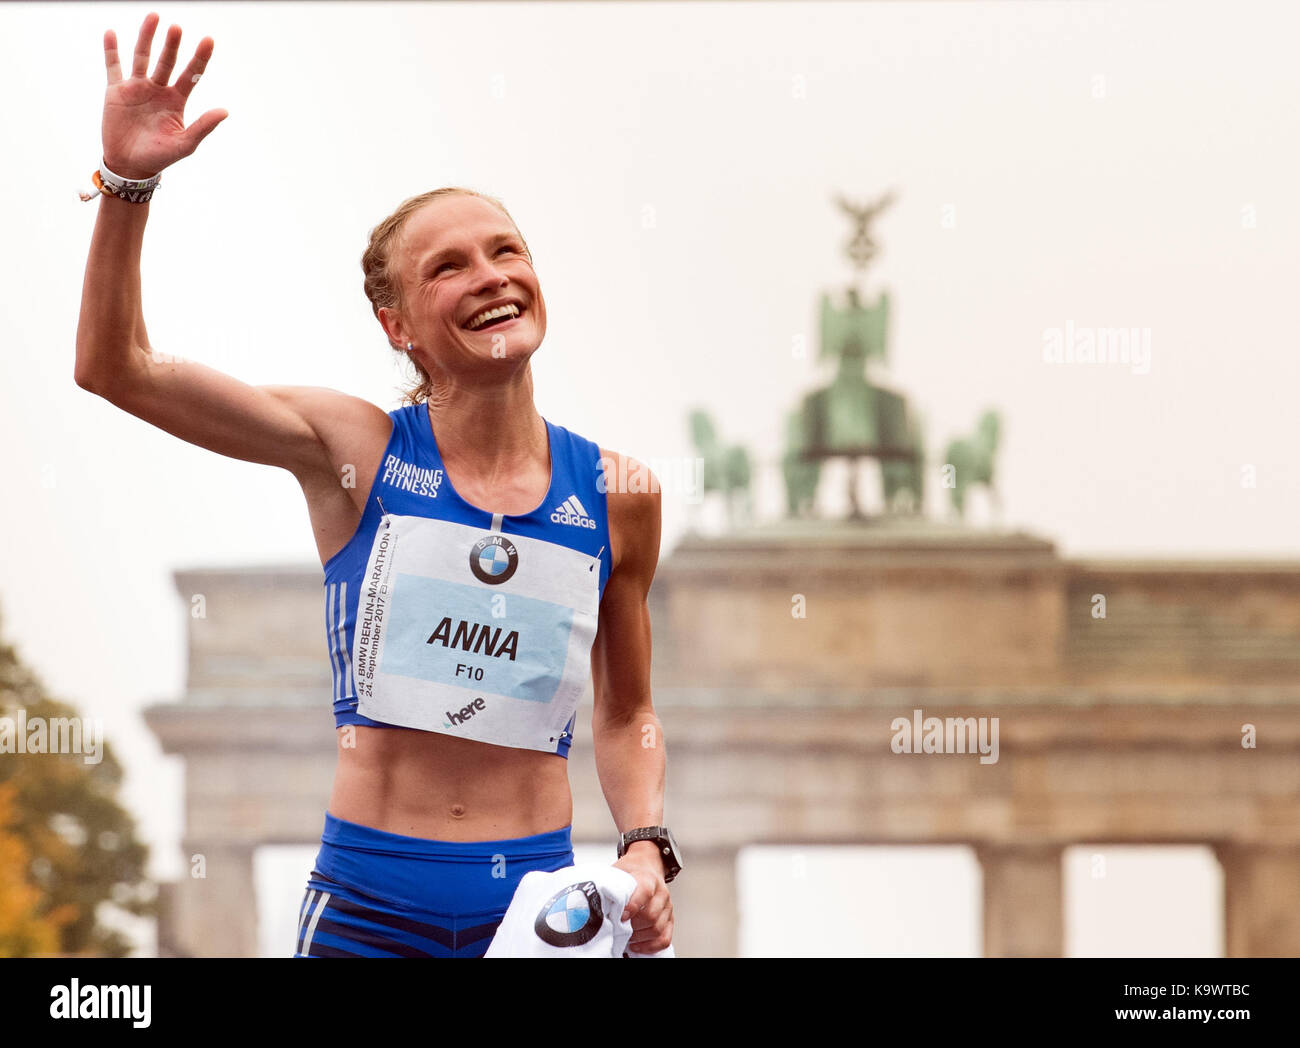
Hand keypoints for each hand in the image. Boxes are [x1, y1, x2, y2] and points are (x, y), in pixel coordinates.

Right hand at [101, 12, 226, 179]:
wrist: (130, 165)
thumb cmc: (160, 157)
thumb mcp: (185, 143)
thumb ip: (203, 126)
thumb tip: (224, 111)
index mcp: (177, 100)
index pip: (191, 74)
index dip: (200, 58)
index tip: (208, 40)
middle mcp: (158, 90)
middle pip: (167, 61)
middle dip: (172, 45)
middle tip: (176, 28)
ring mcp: (137, 88)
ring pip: (142, 57)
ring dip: (147, 38)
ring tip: (154, 17)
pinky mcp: (116, 91)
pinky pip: (113, 67)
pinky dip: (111, 51)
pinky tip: (111, 34)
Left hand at [613, 842, 673, 953]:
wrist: (646, 864)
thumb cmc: (631, 871)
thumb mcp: (618, 872)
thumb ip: (610, 886)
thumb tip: (594, 903)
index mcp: (648, 878)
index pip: (644, 893)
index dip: (632, 907)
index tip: (620, 917)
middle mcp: (661, 893)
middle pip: (650, 916)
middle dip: (632, 927)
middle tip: (617, 929)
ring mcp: (667, 907)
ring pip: (657, 929)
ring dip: (639, 938)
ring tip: (625, 937)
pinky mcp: (669, 919)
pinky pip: (665, 938)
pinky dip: (651, 946)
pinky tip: (637, 945)